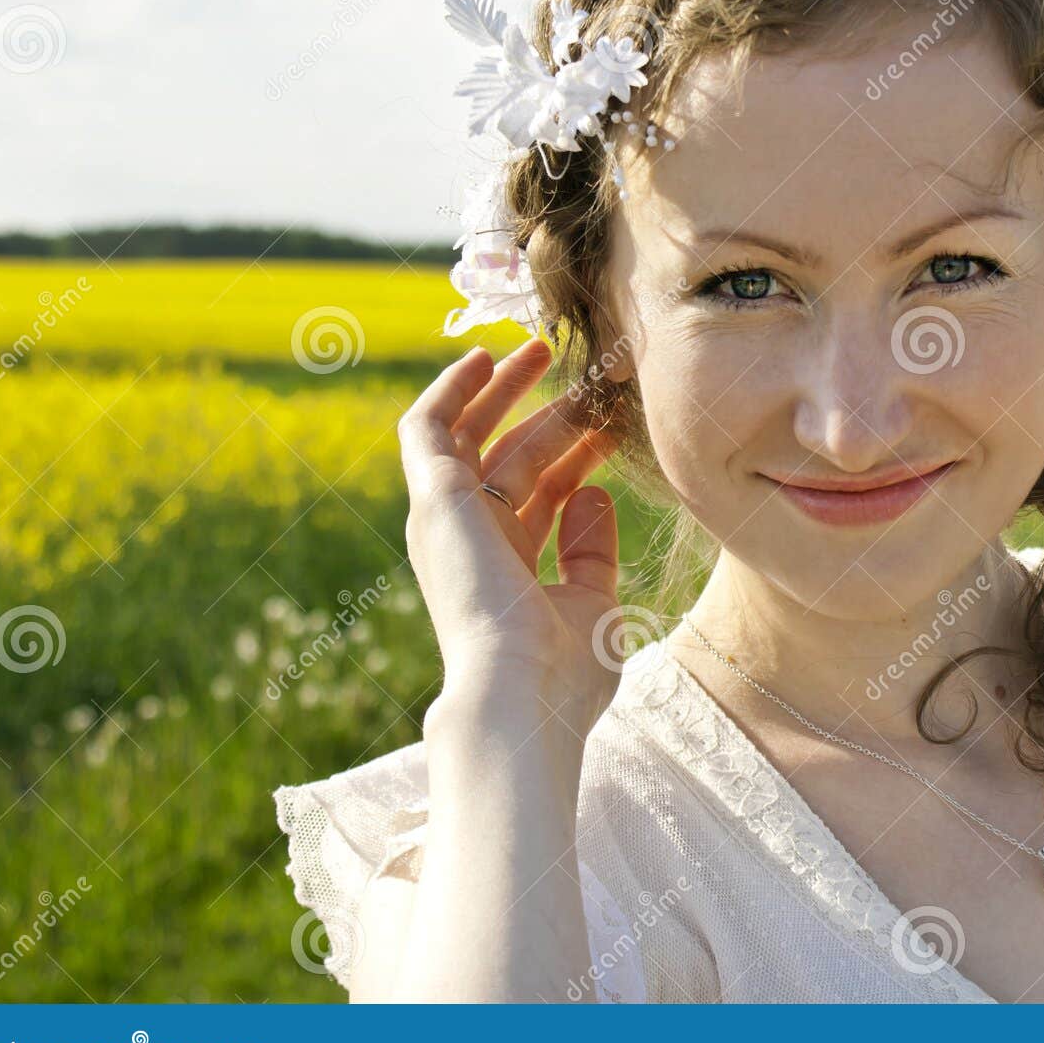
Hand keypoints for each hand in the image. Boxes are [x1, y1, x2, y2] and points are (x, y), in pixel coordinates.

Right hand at [397, 341, 622, 748]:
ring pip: (472, 436)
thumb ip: (591, 550)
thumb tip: (593, 491)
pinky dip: (450, 390)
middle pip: (512, 460)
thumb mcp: (593, 603)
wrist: (522, 694)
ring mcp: (448, 520)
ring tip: (539, 348)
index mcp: (509, 569)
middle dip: (551, 417)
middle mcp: (473, 541)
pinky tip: (483, 358)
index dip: (579, 457)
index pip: (542, 496)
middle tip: (592, 379)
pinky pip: (427, 428)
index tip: (616, 426)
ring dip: (504, 391)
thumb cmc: (562, 672)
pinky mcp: (432, 499)